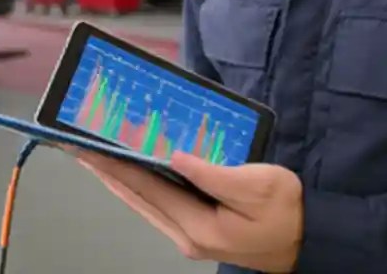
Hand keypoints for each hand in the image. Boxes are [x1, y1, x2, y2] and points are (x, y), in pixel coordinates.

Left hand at [73, 149, 303, 272]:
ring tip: (97, 156)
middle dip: (107, 171)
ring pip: (144, 204)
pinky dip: (140, 187)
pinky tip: (133, 172)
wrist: (308, 241)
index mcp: (197, 225)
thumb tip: (176, 157)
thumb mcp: (259, 185)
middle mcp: (186, 235)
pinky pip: (158, 206)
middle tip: (79, 146)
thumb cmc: (288, 211)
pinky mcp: (197, 232)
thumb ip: (214, 173)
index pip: (145, 187)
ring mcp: (190, 237)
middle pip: (137, 198)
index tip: (86, 146)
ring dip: (120, 179)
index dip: (114, 165)